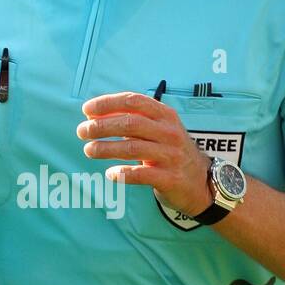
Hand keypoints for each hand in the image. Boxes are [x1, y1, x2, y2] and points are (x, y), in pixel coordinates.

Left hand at [77, 91, 211, 215]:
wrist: (201, 182)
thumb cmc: (171, 152)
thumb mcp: (159, 130)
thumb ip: (133, 120)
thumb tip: (95, 115)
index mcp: (165, 115)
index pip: (133, 101)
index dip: (107, 104)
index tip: (87, 110)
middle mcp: (169, 132)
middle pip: (130, 123)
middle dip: (101, 126)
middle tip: (82, 132)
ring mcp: (171, 155)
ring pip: (132, 148)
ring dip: (106, 148)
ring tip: (89, 150)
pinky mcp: (170, 178)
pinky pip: (141, 174)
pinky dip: (123, 173)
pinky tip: (110, 174)